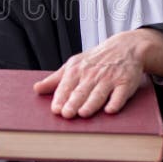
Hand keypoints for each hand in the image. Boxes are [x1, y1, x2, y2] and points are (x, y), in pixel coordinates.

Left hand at [33, 28, 162, 118]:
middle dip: (73, 102)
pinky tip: (110, 110)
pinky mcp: (125, 83)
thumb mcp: (73, 64)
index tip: (55, 110)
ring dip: (91, 103)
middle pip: (81, 91)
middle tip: (66, 114)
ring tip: (83, 113)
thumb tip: (37, 89)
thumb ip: (55, 79)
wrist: (125, 47)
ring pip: (98, 93)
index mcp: (77, 70)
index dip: (60, 98)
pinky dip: (116, 102)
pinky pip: (120, 94)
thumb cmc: (96, 60)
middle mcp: (93, 74)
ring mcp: (110, 78)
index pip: (66, 86)